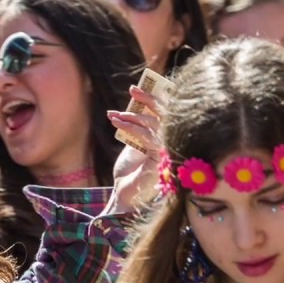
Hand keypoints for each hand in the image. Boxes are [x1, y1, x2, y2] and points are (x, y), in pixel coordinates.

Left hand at [106, 85, 161, 213]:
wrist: (125, 193)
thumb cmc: (130, 170)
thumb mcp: (133, 143)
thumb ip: (137, 126)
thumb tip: (136, 103)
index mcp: (165, 137)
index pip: (166, 113)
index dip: (156, 98)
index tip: (136, 89)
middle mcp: (169, 142)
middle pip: (166, 113)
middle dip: (149, 98)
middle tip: (132, 90)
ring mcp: (167, 149)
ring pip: (154, 122)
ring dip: (132, 115)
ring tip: (114, 116)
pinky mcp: (161, 158)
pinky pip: (147, 136)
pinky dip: (131, 127)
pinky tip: (118, 123)